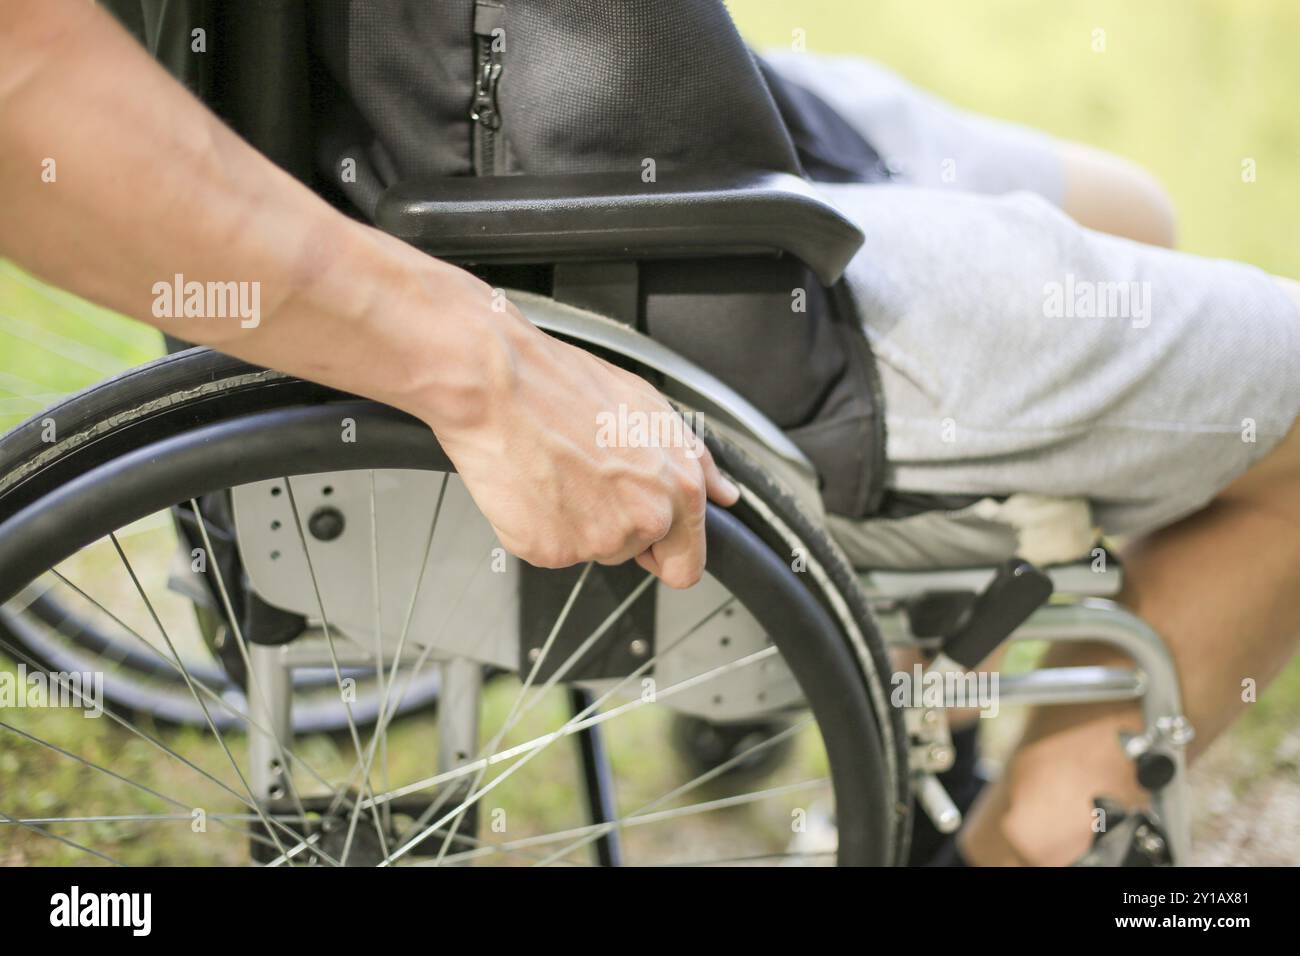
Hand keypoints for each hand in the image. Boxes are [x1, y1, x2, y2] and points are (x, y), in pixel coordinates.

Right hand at [426, 292, 738, 587]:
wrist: (497, 384)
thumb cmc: (565, 387)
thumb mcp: (650, 408)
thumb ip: (698, 462)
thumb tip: (724, 494)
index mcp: (678, 488)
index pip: (688, 564)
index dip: (669, 552)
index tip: (652, 541)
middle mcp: (644, 519)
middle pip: (635, 555)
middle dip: (617, 527)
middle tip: (588, 479)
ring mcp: (596, 541)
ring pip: (592, 551)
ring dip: (576, 521)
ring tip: (557, 470)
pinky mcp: (549, 551)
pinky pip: (549, 550)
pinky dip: (540, 526)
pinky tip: (535, 484)